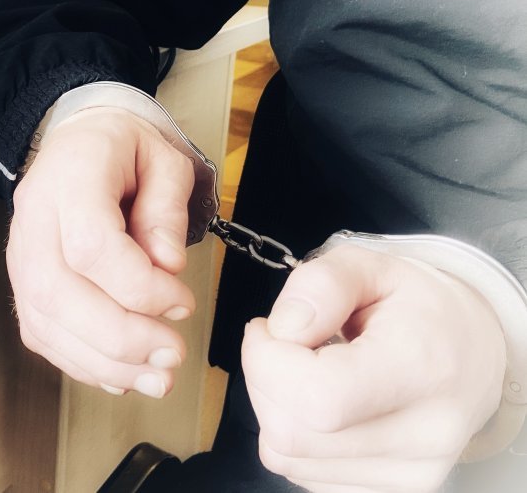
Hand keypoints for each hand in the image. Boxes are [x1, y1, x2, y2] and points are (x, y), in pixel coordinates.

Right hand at [7, 107, 196, 396]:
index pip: (91, 246)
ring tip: (156, 376)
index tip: (182, 300)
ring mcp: (20, 254)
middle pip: (59, 293)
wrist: (77, 143)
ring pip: (45, 322)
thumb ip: (167, 209)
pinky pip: (41, 334)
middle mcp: (33, 218)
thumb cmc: (122, 149)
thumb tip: (166, 265)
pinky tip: (122, 372)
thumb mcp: (163, 159)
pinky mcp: (22, 282)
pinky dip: (81, 362)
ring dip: (104, 362)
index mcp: (70, 178)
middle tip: (173, 352)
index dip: (139, 287)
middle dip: (122, 337)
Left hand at [242, 246, 506, 492]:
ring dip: (272, 406)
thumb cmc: (417, 306)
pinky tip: (316, 402)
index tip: (266, 328)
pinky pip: (301, 473)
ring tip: (300, 369)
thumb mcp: (371, 265)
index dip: (266, 361)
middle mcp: (423, 435)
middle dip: (262, 378)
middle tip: (279, 342)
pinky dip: (291, 435)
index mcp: (422, 367)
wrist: (474, 352)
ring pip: (287, 457)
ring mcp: (408, 475)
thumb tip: (284, 328)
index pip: (317, 396)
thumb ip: (322, 283)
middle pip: (291, 432)